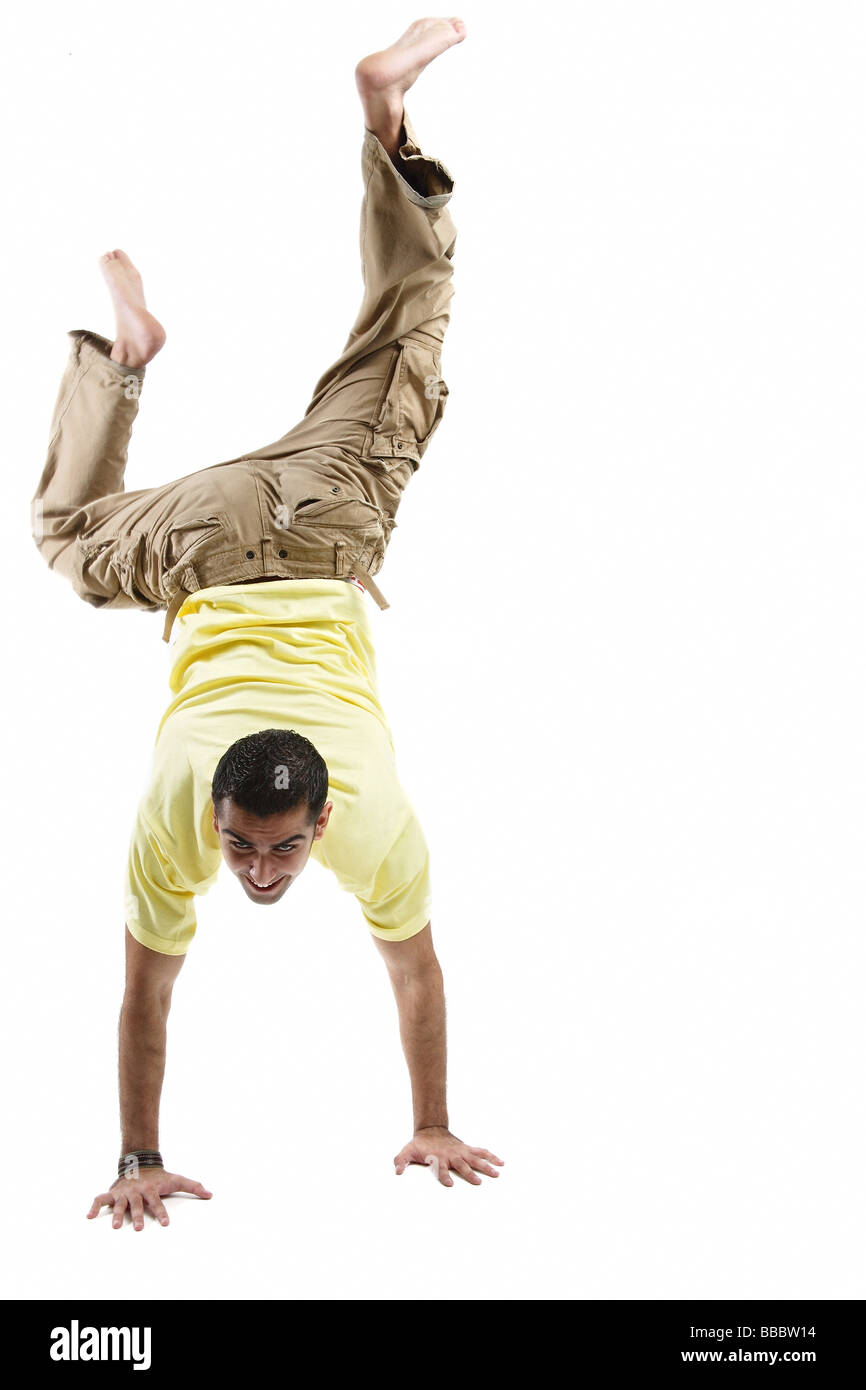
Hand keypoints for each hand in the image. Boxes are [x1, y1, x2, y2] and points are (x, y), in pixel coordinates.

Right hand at [87, 1168, 212, 1229]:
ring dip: (118, 1214)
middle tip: (138, 1228)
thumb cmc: (159, 1176)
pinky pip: (100, 1199)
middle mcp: (137, 1191)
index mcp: (151, 1189)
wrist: (140, 1161)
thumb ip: (193, 1186)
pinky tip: (89, 1217)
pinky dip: (94, 1206)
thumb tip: (210, 1194)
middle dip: (137, 1216)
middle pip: (137, 1204)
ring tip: (116, 1226)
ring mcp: (124, 1192)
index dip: (162, 1213)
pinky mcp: (113, 1192)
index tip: (166, 1224)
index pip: (157, 1202)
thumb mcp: (176, 1179)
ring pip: (119, 1203)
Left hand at [394, 1127, 503, 1186]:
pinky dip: (491, 1156)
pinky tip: (502, 1162)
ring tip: (497, 1173)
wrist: (431, 1129)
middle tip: (479, 1182)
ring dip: (486, 1166)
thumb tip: (397, 1171)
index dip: (444, 1176)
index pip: (441, 1169)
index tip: (449, 1184)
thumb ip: (401, 1161)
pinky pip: (481, 1152)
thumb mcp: (407, 1151)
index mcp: (438, 1159)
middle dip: (470, 1174)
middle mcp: (452, 1156)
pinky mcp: (467, 1149)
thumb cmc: (420, 1145)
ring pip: (476, 1159)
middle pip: (462, 1166)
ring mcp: (461, 1152)